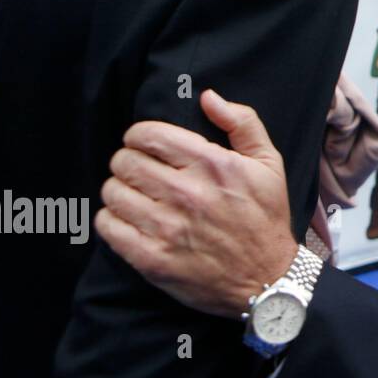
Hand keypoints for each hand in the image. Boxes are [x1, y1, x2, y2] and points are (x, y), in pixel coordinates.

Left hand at [96, 90, 298, 318]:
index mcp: (213, 165)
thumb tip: (208, 98)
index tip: (146, 144)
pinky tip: (130, 219)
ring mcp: (167, 228)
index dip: (140, 135)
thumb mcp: (269, 163)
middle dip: (128, 161)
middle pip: (124, 162)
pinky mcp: (151, 258)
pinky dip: (112, 219)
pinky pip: (108, 226)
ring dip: (119, 190)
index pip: (148, 135)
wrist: (266, 279)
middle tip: (140, 171)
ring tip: (136, 195)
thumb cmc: (266, 218)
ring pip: (113, 192)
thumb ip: (243, 122)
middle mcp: (187, 193)